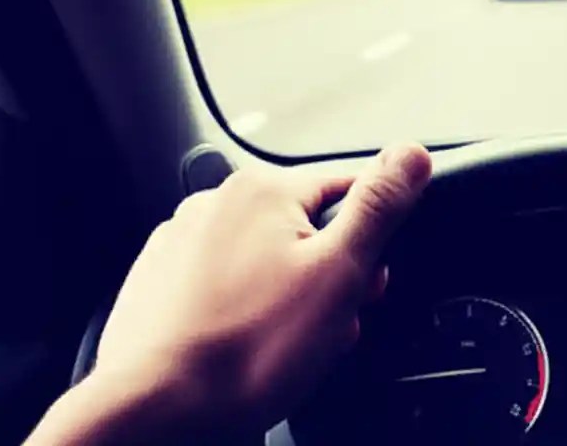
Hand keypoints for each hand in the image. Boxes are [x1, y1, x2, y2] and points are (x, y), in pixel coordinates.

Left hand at [27, 143, 431, 444]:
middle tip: (325, 327)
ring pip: (269, 263)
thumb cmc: (247, 350)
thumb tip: (412, 153)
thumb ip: (380, 206)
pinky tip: (248, 347)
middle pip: (308, 230)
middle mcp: (217, 203)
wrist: (155, 412)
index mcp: (264, 190)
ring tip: (284, 346)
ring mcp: (183, 242)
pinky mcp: (162, 281)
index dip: (371, 246)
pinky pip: (227, 287)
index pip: (352, 193)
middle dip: (329, 279)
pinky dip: (246, 312)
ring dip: (291, 300)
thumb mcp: (339, 272)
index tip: (364, 287)